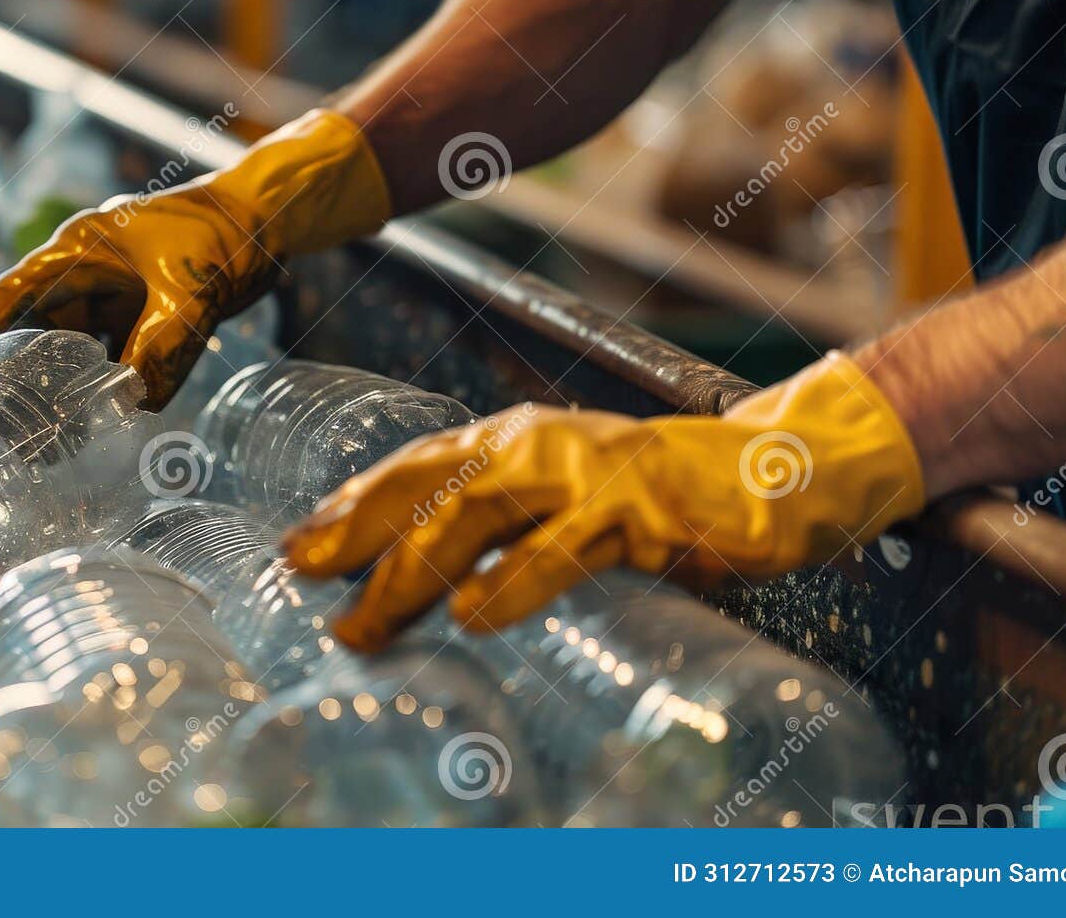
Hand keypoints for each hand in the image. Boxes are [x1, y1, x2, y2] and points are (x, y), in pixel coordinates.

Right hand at [0, 110, 390, 407]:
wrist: (271, 219)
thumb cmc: (225, 232)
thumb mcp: (190, 288)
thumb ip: (162, 342)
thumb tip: (134, 403)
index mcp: (78, 249)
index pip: (13, 295)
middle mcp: (86, 271)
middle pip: (35, 327)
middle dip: (14, 372)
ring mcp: (114, 292)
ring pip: (73, 346)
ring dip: (60, 385)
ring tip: (36, 434)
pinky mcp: (141, 311)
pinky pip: (114, 354)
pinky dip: (106, 384)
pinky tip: (98, 422)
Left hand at [283, 353, 923, 650]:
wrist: (770, 473)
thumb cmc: (655, 498)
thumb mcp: (565, 502)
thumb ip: (503, 529)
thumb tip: (422, 590)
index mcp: (513, 442)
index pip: (413, 468)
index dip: (351, 505)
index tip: (295, 547)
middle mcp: (536, 446)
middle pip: (427, 488)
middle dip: (357, 534)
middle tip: (304, 578)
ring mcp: (585, 475)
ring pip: (476, 517)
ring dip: (412, 572)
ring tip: (364, 624)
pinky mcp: (637, 513)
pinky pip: (562, 549)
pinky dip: (513, 583)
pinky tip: (472, 617)